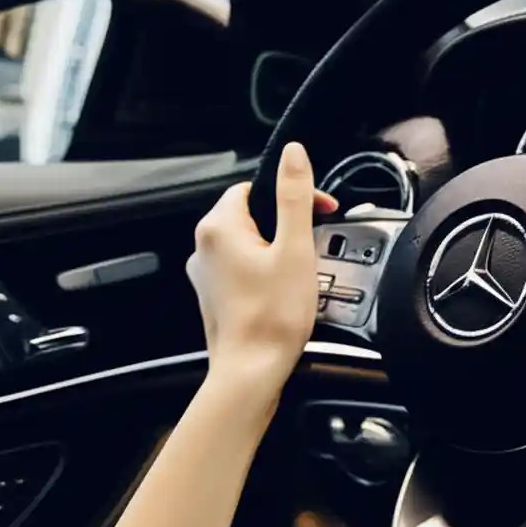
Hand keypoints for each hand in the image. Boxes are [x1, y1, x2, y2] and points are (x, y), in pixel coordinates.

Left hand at [186, 143, 337, 406]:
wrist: (252, 372)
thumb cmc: (273, 316)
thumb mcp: (295, 248)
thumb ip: (295, 196)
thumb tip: (293, 154)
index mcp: (219, 226)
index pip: (256, 187)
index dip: (293, 195)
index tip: (320, 211)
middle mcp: (205, 246)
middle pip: (253, 214)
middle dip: (287, 225)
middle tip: (312, 246)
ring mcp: (207, 273)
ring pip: (250, 243)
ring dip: (278, 250)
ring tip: (300, 274)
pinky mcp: (215, 295)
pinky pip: (244, 268)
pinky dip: (266, 272)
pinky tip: (284, 292)